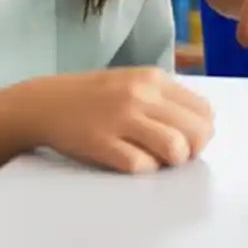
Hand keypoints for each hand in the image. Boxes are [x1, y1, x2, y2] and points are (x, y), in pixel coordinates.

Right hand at [30, 67, 213, 173]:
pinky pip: (141, 166)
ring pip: (175, 149)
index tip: (186, 139)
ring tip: (154, 158)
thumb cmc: (92, 96)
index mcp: (152, 78)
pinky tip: (130, 160)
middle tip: (172, 155)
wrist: (43, 103)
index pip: (204, 110)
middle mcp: (141, 94)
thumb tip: (200, 129)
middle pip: (196, 132)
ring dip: (169, 162)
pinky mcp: (102, 142)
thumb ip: (165, 99)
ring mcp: (121, 118)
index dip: (200, 131)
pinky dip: (142, 169)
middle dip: (191, 150)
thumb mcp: (132, 82)